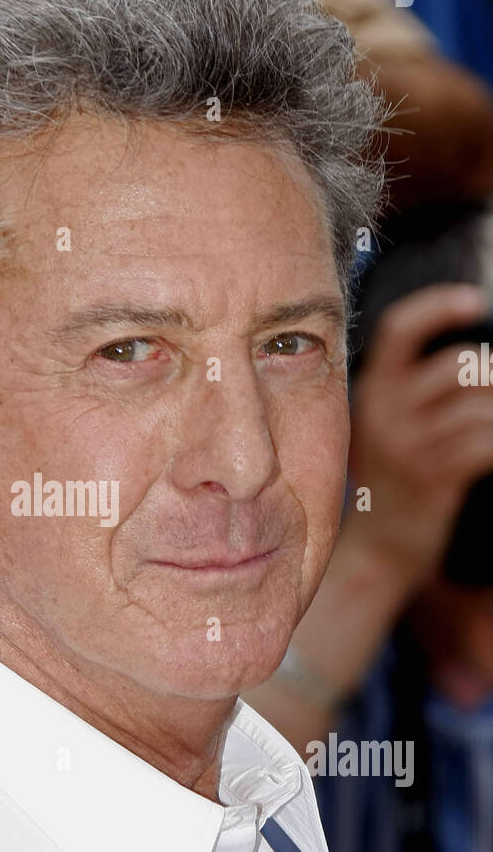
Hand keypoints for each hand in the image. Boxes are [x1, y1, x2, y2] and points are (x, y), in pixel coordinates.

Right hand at [349, 283, 492, 588]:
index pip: (399, 329)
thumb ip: (412, 391)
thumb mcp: (385, 428)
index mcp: (371, 391)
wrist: (378, 550)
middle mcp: (384, 412)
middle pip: (459, 365)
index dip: (437, 307)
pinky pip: (487, 444)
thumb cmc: (395, 481)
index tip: (474, 302)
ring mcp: (408, 446)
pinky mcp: (433, 477)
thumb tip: (477, 359)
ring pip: (482, 406)